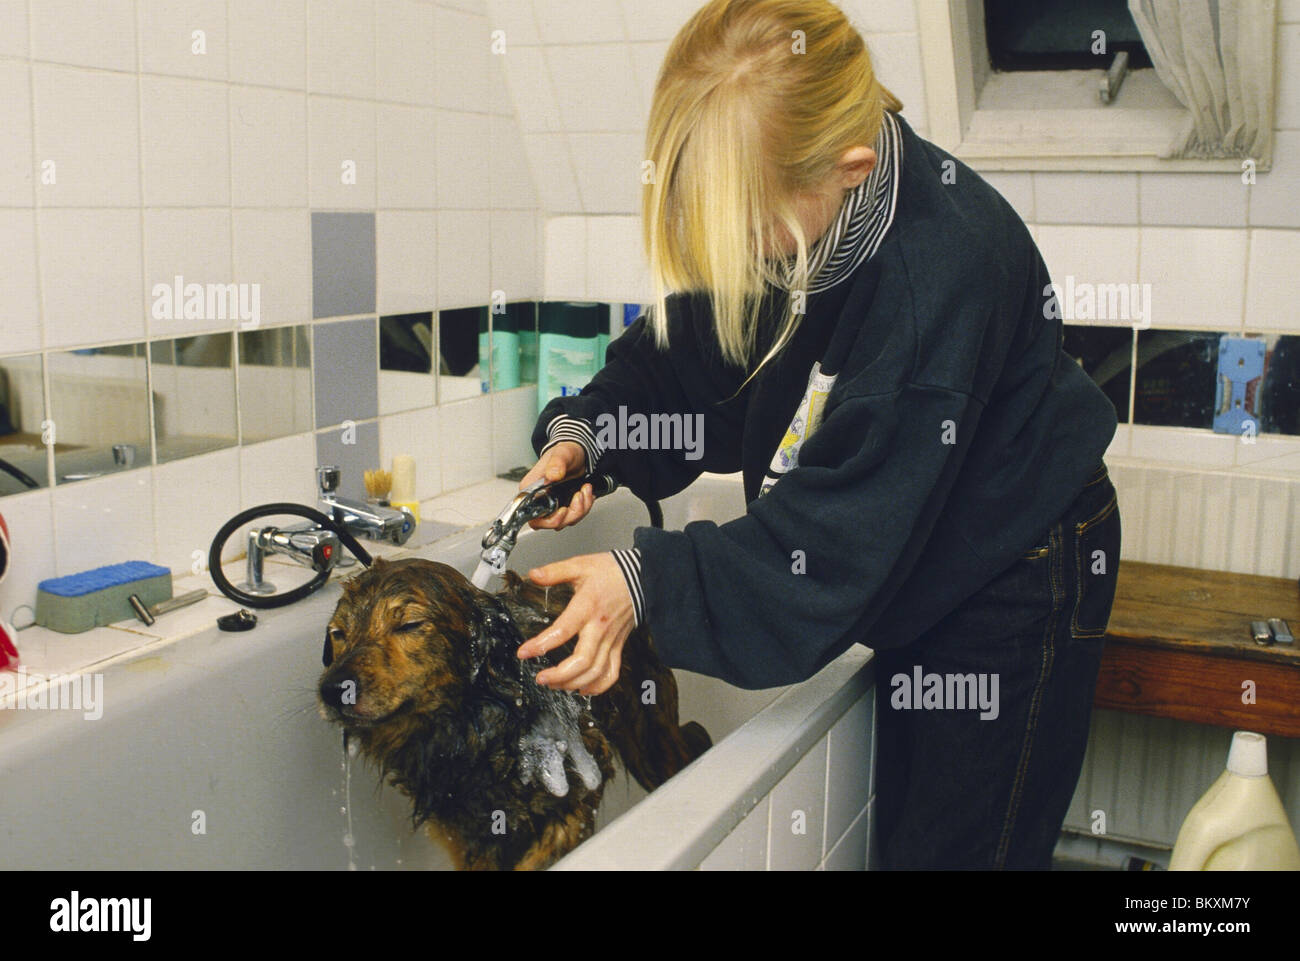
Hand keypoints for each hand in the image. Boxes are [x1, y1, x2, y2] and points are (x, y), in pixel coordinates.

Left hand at [517, 553, 634, 694]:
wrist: (644, 577)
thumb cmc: (612, 571)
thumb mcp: (581, 565)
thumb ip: (555, 571)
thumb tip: (533, 574)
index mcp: (587, 607)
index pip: (562, 631)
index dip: (541, 644)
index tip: (524, 653)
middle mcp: (600, 628)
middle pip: (582, 661)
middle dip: (559, 675)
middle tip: (541, 678)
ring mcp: (611, 639)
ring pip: (595, 672)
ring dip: (574, 683)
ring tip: (554, 684)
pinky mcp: (619, 645)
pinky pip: (612, 672)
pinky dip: (598, 686)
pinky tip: (583, 689)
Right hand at [519, 441, 593, 530]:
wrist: (579, 452)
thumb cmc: (565, 452)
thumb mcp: (562, 453)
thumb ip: (557, 462)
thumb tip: (553, 474)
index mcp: (531, 490)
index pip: (532, 517)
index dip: (548, 520)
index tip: (562, 511)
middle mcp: (540, 500)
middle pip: (551, 522)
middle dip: (570, 513)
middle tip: (578, 496)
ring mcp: (553, 504)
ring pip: (566, 520)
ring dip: (580, 508)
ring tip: (584, 490)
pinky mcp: (565, 505)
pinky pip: (575, 515)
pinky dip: (585, 505)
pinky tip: (586, 492)